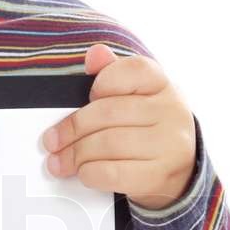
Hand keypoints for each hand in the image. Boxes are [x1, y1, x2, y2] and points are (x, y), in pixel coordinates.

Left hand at [40, 44, 197, 210]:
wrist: (177, 170)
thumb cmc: (146, 128)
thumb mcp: (135, 96)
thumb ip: (112, 74)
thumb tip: (95, 54)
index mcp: (162, 85)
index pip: (131, 70)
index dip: (102, 82)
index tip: (87, 98)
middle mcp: (171, 112)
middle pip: (109, 112)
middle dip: (72, 128)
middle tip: (52, 140)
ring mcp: (170, 145)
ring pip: (108, 144)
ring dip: (75, 155)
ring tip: (60, 161)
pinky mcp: (160, 176)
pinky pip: (113, 173)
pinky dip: (90, 173)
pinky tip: (82, 172)